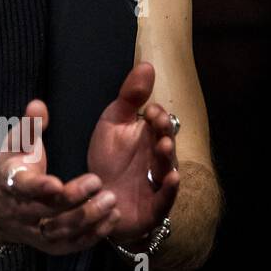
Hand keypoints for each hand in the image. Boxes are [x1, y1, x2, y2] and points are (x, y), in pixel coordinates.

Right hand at [0, 98, 121, 255]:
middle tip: (98, 183)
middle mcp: (21, 212)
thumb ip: (29, 127)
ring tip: (111, 202)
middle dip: (73, 199)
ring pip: (61, 231)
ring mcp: (36, 232)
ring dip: (87, 218)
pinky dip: (92, 235)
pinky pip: (72, 245)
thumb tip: (39, 105)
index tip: (56, 182)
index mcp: (11, 183)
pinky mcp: (50, 246)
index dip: (38, 188)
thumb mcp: (14, 146)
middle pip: (47, 210)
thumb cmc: (12, 169)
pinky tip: (111, 220)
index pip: (23, 187)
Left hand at [86, 61, 180, 247]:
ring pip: (166, 168)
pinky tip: (171, 178)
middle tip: (158, 122)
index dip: (156, 116)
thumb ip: (129, 97)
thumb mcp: (113, 123)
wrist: (99, 198)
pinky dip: (170, 189)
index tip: (149, 109)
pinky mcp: (154, 206)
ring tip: (164, 145)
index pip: (158, 122)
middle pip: (165, 143)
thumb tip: (147, 64)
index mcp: (149, 137)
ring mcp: (158, 182)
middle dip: (163, 132)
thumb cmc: (109, 159)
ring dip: (166, 157)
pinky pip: (165, 198)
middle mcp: (158, 158)